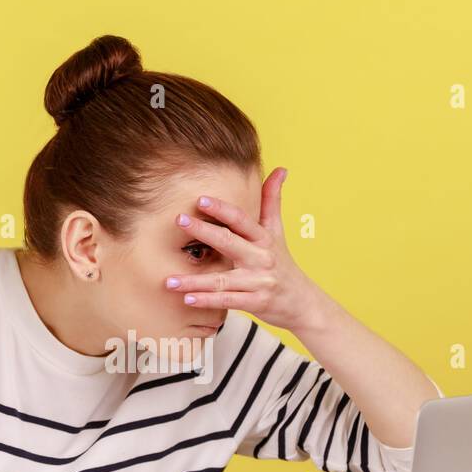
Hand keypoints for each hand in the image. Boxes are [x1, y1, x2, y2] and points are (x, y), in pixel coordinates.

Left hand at [165, 167, 327, 333]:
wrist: (302, 302)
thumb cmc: (283, 263)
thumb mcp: (278, 232)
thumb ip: (272, 201)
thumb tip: (281, 169)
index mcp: (264, 239)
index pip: (241, 220)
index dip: (222, 208)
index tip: (200, 199)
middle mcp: (261, 258)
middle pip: (229, 242)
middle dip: (203, 230)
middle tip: (179, 220)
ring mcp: (258, 281)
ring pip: (222, 279)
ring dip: (194, 280)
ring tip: (169, 280)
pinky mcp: (256, 303)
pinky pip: (227, 301)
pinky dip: (208, 301)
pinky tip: (187, 300)